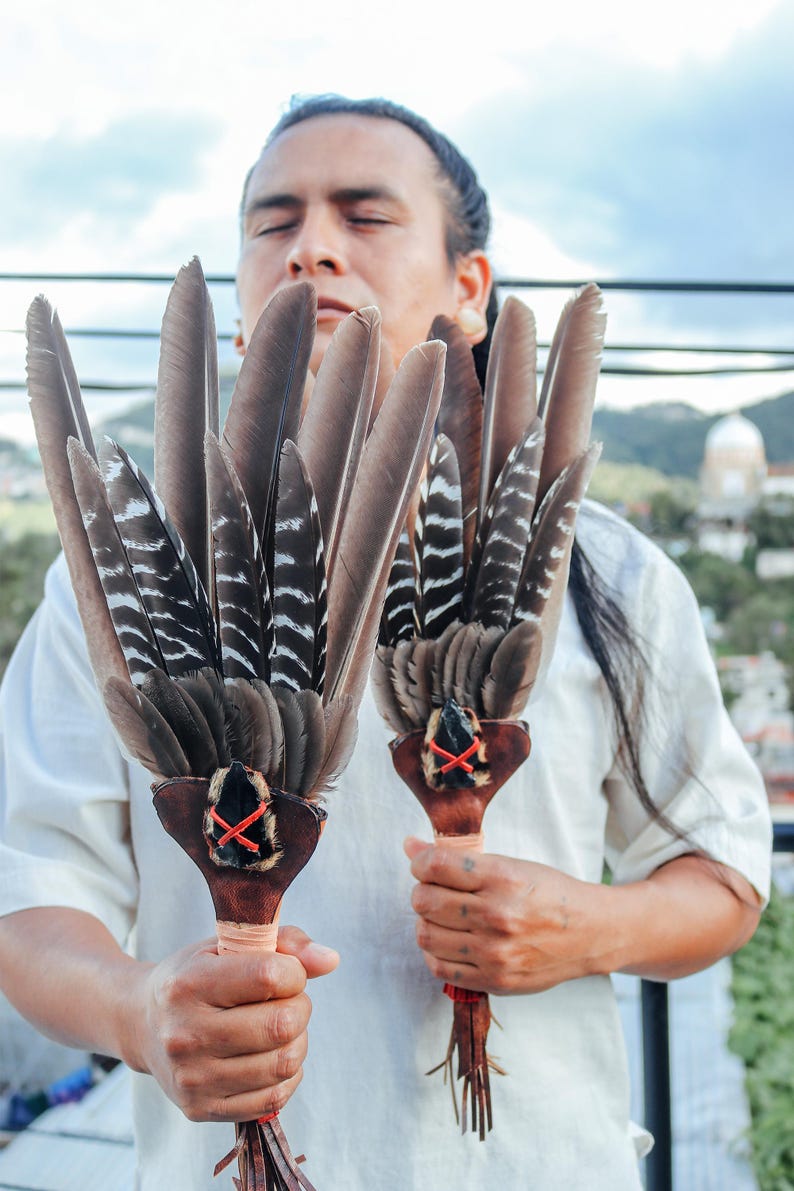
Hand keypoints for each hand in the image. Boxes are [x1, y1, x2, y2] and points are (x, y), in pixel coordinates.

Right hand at [131, 926, 338, 1122]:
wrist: (141, 1023)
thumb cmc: (195, 976)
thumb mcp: (228, 945)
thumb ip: (285, 943)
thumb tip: (331, 960)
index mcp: (189, 983)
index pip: (270, 976)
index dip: (294, 972)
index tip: (286, 972)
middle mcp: (185, 1034)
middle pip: (281, 1025)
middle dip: (300, 1007)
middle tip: (287, 1000)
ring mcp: (191, 1077)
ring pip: (282, 1064)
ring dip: (298, 1042)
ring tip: (281, 1028)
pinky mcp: (200, 1109)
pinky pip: (272, 1099)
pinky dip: (287, 1075)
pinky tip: (272, 1055)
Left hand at [404, 837, 608, 995]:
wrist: (589, 933)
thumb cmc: (548, 893)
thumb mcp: (510, 864)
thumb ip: (459, 858)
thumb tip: (409, 846)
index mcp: (502, 877)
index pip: (435, 866)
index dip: (420, 862)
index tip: (424, 865)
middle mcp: (497, 915)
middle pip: (424, 900)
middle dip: (422, 891)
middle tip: (435, 891)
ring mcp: (495, 951)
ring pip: (425, 934)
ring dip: (426, 922)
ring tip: (443, 916)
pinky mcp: (495, 979)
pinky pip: (439, 967)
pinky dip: (434, 951)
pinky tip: (448, 940)